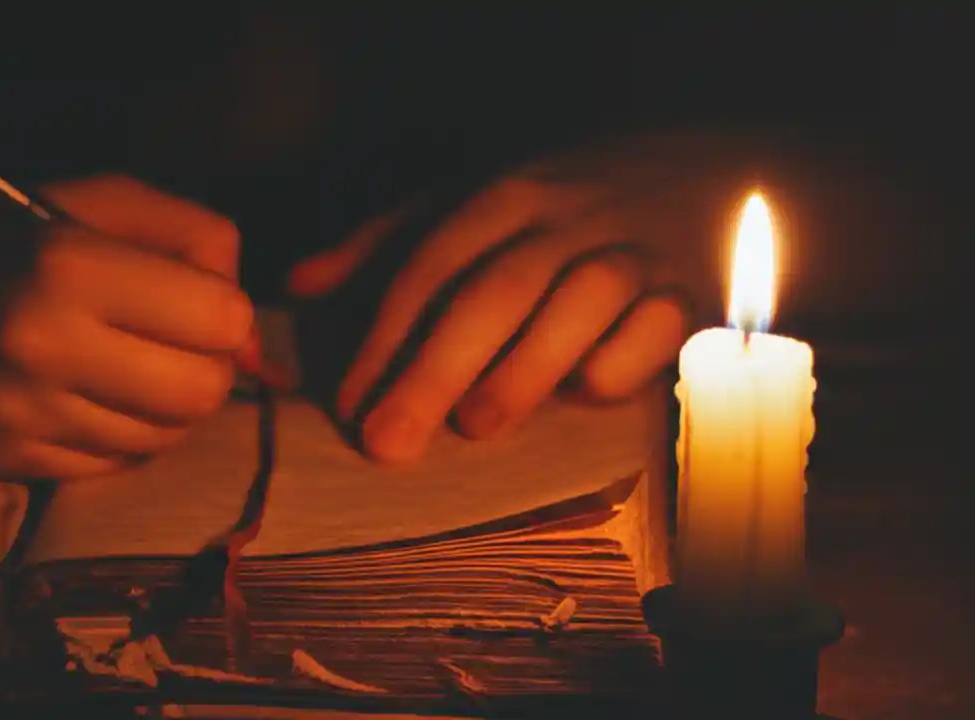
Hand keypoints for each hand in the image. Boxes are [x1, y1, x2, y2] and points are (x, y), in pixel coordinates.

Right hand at [0, 175, 253, 479]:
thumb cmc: (11, 236)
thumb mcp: (101, 201)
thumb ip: (197, 242)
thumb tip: (257, 344)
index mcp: (67, 264)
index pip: (222, 319)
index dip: (223, 309)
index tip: (194, 299)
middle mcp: (41, 346)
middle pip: (202, 393)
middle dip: (206, 367)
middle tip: (171, 343)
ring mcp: (19, 413)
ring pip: (166, 440)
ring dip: (164, 406)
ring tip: (124, 365)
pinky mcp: (4, 460)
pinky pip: (115, 465)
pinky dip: (118, 435)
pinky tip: (85, 396)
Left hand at [289, 172, 691, 463]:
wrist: (695, 173)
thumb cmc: (555, 207)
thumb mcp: (467, 203)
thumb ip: (382, 244)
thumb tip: (297, 284)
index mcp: (501, 195)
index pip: (429, 267)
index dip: (384, 338)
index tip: (348, 405)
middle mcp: (563, 219)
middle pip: (491, 295)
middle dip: (432, 372)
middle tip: (385, 443)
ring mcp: (629, 254)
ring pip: (574, 309)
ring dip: (522, 370)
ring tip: (472, 427)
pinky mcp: (687, 293)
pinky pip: (650, 334)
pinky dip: (617, 365)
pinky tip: (580, 397)